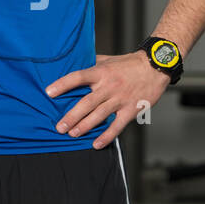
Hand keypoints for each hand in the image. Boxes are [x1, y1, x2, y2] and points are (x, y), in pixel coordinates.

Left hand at [45, 50, 168, 148]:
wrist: (155, 66)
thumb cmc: (129, 63)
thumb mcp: (108, 59)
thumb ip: (91, 64)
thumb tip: (73, 64)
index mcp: (101, 72)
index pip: (77, 77)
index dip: (62, 84)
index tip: (49, 92)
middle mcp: (109, 86)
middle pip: (86, 103)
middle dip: (71, 116)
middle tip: (59, 127)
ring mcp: (120, 99)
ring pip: (99, 115)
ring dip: (84, 126)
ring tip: (72, 134)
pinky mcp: (131, 110)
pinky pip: (117, 126)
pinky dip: (106, 136)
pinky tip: (96, 144)